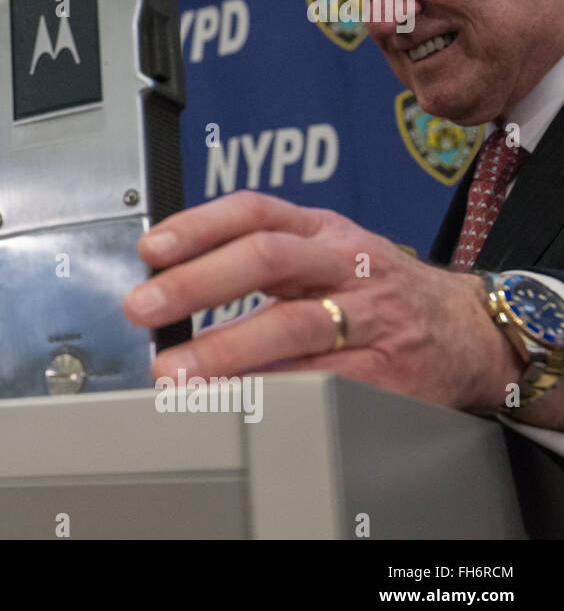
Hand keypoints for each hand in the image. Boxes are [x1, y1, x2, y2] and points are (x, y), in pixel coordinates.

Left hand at [121, 191, 520, 411]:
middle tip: (144, 308)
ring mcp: (367, 316)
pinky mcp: (384, 369)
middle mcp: (343, 264)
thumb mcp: (323, 251)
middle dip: (197, 284)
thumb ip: (255, 256)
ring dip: (225, 350)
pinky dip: (272, 389)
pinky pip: (320, 379)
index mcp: (321, 230)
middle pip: (266, 260)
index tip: (151, 248)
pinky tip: (232, 398)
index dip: (198, 226)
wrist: (466, 329)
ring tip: (176, 371)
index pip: (254, 212)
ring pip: (291, 325)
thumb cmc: (375, 289)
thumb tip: (167, 278)